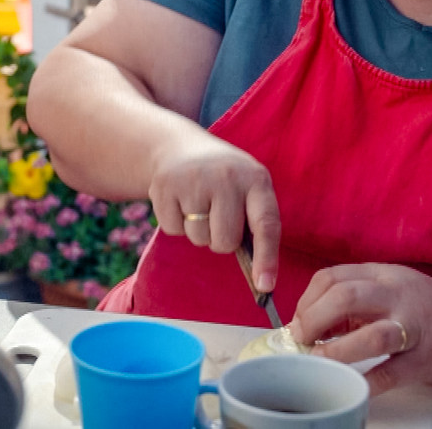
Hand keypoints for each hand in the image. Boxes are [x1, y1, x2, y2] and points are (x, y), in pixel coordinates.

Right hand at [146, 133, 280, 290]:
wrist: (179, 146)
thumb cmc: (222, 178)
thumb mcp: (246, 187)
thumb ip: (254, 221)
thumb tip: (259, 277)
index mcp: (255, 179)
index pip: (266, 224)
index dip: (267, 258)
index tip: (264, 286)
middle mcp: (226, 177)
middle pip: (225, 241)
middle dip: (220, 239)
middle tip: (216, 216)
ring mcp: (194, 179)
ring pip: (198, 238)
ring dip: (197, 231)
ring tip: (197, 204)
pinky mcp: (165, 185)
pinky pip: (172, 230)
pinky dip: (175, 223)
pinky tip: (179, 201)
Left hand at [291, 264, 431, 394]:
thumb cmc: (423, 310)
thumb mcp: (390, 290)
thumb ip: (353, 300)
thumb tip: (308, 324)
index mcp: (383, 274)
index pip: (333, 277)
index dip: (306, 301)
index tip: (298, 322)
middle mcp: (398, 295)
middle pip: (346, 296)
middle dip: (314, 319)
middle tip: (301, 339)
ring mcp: (415, 327)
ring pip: (372, 336)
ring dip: (338, 350)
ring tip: (318, 360)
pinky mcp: (427, 360)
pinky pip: (392, 372)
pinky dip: (368, 381)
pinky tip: (351, 386)